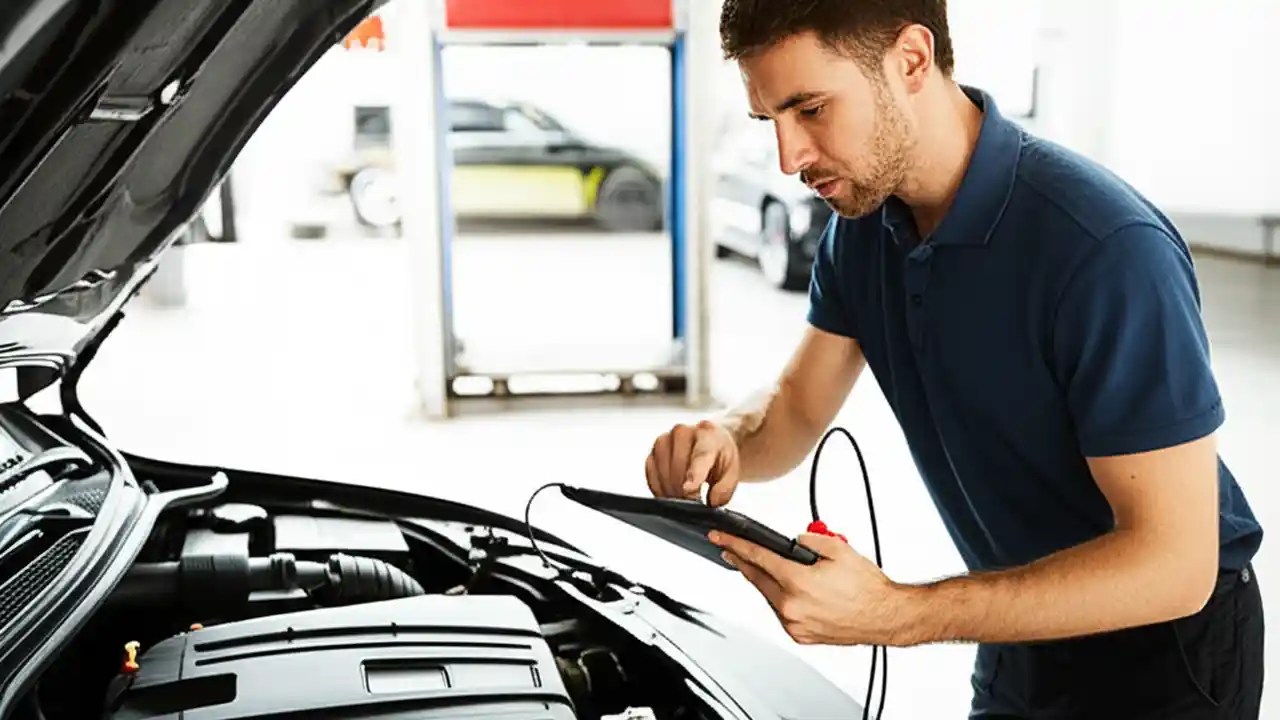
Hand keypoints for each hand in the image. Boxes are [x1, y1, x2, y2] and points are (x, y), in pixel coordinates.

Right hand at [645, 420, 740, 505]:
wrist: (709, 444)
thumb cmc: (719, 456)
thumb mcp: (732, 471)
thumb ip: (725, 488)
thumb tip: (711, 500)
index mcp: (708, 434)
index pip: (700, 454)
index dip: (694, 474)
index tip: (688, 489)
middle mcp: (683, 432)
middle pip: (678, 467)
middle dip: (684, 490)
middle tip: (693, 501)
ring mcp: (664, 440)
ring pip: (661, 472)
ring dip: (671, 490)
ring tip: (684, 496)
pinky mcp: (652, 452)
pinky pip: (651, 475)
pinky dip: (659, 488)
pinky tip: (671, 491)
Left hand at [710, 530, 907, 646]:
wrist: (885, 616)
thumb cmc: (867, 587)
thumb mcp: (838, 549)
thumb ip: (809, 540)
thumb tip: (793, 541)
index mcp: (798, 582)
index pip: (757, 558)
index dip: (735, 544)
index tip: (719, 537)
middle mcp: (792, 606)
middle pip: (757, 578)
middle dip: (742, 561)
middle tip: (730, 549)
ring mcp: (795, 624)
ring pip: (768, 596)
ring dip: (764, 580)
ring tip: (768, 567)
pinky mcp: (800, 636)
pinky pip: (781, 612)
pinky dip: (780, 598)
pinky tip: (787, 588)